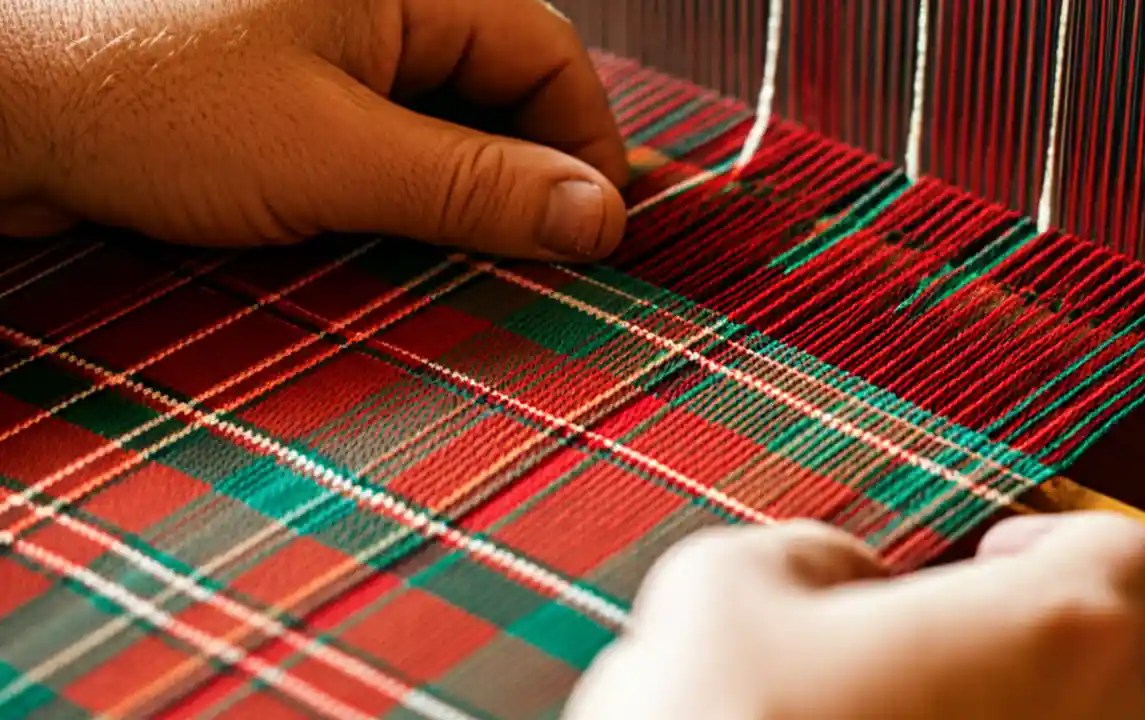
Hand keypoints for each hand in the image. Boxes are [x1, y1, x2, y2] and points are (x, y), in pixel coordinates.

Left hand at [0, 0, 627, 258]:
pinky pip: (390, 145)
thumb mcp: (330, 153)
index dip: (586, 146)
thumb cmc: (145, 102)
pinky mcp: (298, 98)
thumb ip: (472, 186)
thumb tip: (597, 216)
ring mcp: (336, 50)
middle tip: (542, 263)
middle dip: (528, 177)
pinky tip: (405, 247)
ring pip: (450, 124)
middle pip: (504, 88)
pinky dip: (411, 198)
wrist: (2, 114)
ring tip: (473, 264)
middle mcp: (379, 3)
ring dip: (469, 196)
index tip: (597, 235)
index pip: (547, 53)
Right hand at [565, 513, 1144, 719]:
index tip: (995, 553)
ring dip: (960, 718)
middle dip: (982, 646)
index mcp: (1053, 636)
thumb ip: (807, 553)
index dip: (1053, 544)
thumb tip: (834, 578)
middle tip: (882, 653)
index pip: (1125, 561)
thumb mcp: (728, 587)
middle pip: (1076, 662)